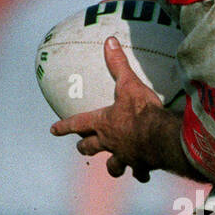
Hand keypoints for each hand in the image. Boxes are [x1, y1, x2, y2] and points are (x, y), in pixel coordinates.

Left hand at [50, 37, 161, 180]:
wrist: (160, 137)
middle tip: (82, 147)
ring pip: (113, 166)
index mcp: (103, 123)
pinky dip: (141, 173)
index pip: (77, 124)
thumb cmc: (141, 111)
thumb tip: (109, 41)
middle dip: (85, 147)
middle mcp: (110, 142)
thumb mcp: (129, 84)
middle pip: (90, 148)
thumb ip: (118, 64)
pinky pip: (140, 172)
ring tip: (115, 167)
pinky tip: (144, 173)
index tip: (53, 129)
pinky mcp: (141, 165)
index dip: (64, 126)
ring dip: (113, 167)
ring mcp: (125, 156)